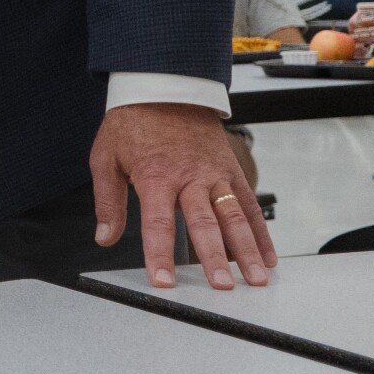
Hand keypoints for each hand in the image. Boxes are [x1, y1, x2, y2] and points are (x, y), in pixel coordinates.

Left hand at [90, 102, 270, 290]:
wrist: (165, 87)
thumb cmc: (133, 122)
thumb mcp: (106, 156)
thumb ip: (108, 200)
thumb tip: (105, 236)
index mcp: (156, 176)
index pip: (158, 224)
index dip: (160, 255)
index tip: (164, 282)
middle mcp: (190, 177)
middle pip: (205, 223)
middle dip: (215, 257)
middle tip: (222, 286)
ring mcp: (215, 175)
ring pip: (235, 217)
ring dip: (248, 250)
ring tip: (257, 279)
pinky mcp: (231, 171)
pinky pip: (250, 205)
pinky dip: (261, 232)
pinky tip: (268, 257)